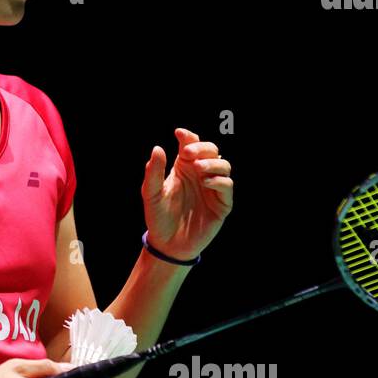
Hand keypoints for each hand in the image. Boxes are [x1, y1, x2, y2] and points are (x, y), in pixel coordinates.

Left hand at [142, 127, 233, 260]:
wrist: (167, 243)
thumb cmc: (158, 216)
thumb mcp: (151, 193)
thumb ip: (153, 171)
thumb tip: (157, 148)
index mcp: (184, 167)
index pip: (191, 145)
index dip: (188, 136)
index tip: (179, 133)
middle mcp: (200, 174)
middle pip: (211, 150)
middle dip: (202, 148)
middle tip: (187, 153)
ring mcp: (212, 188)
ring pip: (224, 165)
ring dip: (212, 162)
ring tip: (197, 168)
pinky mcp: (221, 203)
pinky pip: (227, 186)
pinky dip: (218, 180)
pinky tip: (204, 181)